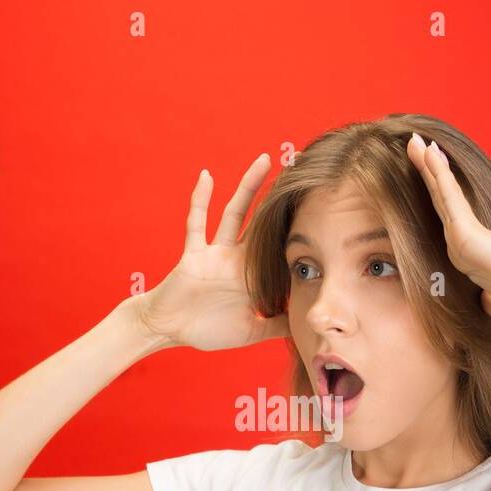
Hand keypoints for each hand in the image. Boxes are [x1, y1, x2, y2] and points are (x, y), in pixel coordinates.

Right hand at [132, 154, 289, 351]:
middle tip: (301, 170)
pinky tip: (207, 176)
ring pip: (235, 213)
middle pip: (263, 221)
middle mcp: (237, 257)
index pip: (279, 247)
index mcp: (252, 274)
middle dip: (279, 198)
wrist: (169, 330)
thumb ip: (277, 325)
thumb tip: (306, 324)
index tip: (321, 210)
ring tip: (265, 160)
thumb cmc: (207, 329)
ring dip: (248, 187)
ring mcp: (215, 252)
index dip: (297, 230)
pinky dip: (200, 200)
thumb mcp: (252, 331)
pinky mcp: (194, 254)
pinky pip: (197, 223)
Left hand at [406, 132, 490, 336]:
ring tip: (415, 141)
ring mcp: (471, 237)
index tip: (426, 182)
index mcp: (476, 259)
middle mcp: (472, 243)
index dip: (438, 202)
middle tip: (416, 146)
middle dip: (429, 176)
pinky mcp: (470, 235)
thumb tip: (486, 300)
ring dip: (429, 168)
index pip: (449, 225)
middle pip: (443, 204)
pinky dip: (438, 176)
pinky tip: (428, 154)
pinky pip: (448, 200)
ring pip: (443, 196)